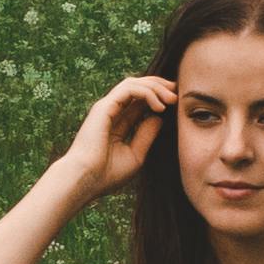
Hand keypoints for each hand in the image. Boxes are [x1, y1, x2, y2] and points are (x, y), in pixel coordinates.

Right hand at [61, 73, 174, 204]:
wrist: (86, 180)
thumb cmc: (106, 174)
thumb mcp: (136, 155)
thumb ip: (146, 135)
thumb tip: (159, 117)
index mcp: (117, 122)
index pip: (139, 100)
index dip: (158, 96)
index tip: (176, 102)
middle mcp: (110, 111)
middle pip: (137, 87)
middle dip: (159, 86)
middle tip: (177, 92)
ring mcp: (106, 107)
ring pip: (134, 83)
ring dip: (155, 87)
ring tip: (171, 99)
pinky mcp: (104, 107)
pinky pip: (129, 89)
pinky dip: (147, 93)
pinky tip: (159, 105)